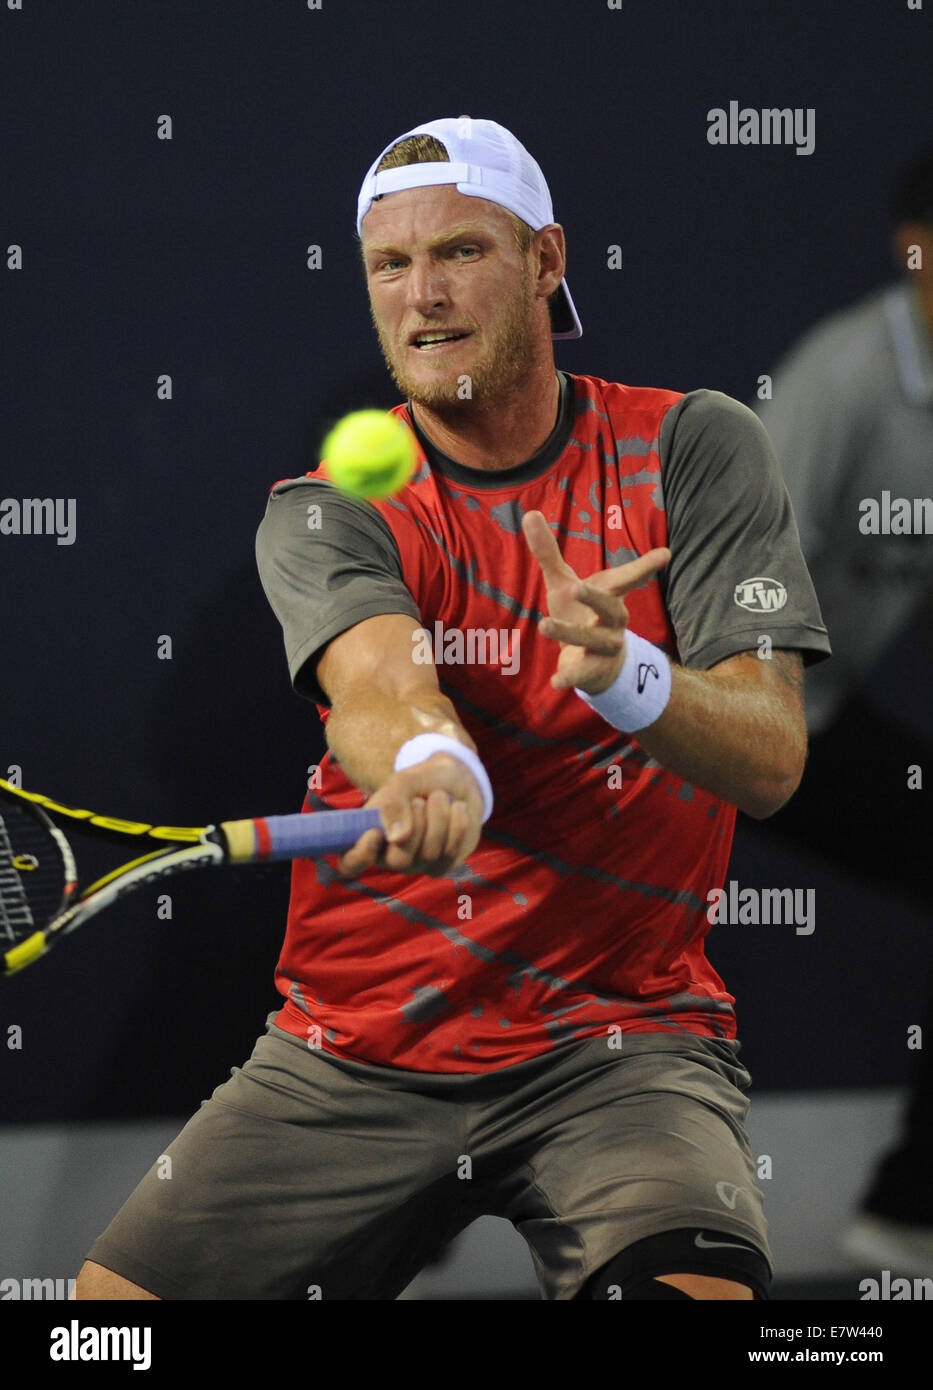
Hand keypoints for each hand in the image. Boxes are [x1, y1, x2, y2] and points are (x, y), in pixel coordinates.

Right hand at [337, 751, 483, 877]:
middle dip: (415, 824)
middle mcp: (390, 857)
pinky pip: (451, 851)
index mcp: (368, 837)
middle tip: (420, 800)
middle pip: (399, 860)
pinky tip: (457, 808)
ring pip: (429, 854)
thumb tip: (397, 838)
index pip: (350, 864)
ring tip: (439, 796)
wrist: (455, 781)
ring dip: (438, 817)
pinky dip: (457, 823)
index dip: (358, 856)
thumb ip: (394, 804)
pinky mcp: (444, 864)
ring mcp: (417, 865)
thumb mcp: (403, 782)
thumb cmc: (420, 783)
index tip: (374, 833)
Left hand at [522, 510, 669, 694]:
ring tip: (543, 624)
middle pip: (612, 610)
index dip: (644, 567)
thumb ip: (548, 553)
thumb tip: (529, 513)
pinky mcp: (591, 671)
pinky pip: (582, 674)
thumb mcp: (563, 584)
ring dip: (568, 633)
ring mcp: (604, 648)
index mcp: (609, 597)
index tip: (666, 554)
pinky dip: (569, 677)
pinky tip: (555, 682)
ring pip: (592, 640)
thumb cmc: (581, 615)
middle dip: (596, 598)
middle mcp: (612, 622)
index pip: (626, 579)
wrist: (595, 665)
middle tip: (577, 586)